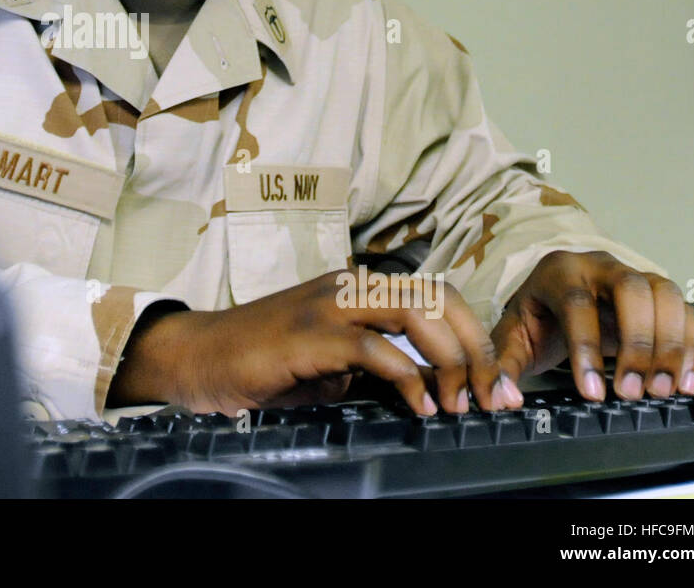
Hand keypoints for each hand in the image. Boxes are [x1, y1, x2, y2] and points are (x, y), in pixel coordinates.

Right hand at [110, 269, 523, 415]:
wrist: (199, 358)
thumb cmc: (261, 363)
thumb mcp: (330, 362)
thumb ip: (375, 364)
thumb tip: (429, 388)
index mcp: (358, 288)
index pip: (438, 295)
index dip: (476, 337)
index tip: (495, 386)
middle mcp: (350, 286)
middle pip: (440, 298)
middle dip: (478, 350)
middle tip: (493, 397)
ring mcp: (329, 305)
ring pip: (416, 312)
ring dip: (451, 361)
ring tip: (459, 403)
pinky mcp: (310, 334)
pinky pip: (376, 348)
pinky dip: (409, 379)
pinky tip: (418, 407)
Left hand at [492, 250, 693, 400]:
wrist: (556, 302)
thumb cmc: (536, 319)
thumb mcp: (512, 338)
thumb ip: (503, 366)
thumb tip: (504, 398)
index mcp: (558, 272)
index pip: (576, 303)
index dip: (585, 348)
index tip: (591, 393)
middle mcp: (600, 266)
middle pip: (629, 291)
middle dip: (636, 344)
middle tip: (633, 392)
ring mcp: (635, 275)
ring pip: (664, 296)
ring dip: (670, 345)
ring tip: (662, 390)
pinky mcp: (660, 294)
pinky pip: (686, 312)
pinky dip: (693, 347)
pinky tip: (686, 382)